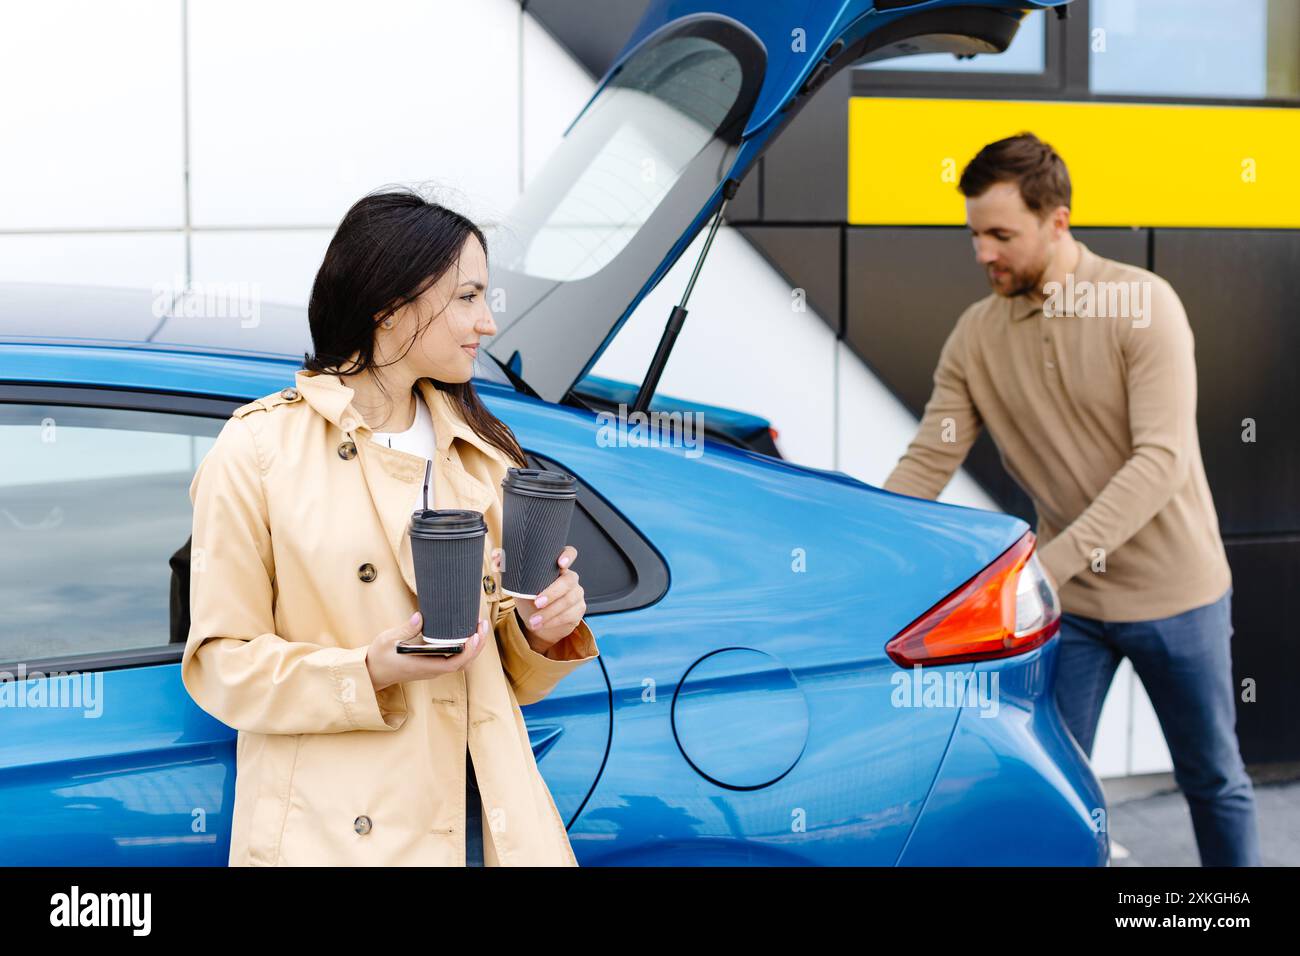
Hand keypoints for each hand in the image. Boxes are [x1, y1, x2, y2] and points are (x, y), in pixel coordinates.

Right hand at [365, 611, 488, 692]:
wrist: (372, 672)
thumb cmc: (379, 657)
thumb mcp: (387, 640)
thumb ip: (405, 629)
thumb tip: (420, 617)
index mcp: (423, 666)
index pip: (452, 664)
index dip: (467, 652)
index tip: (474, 636)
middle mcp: (432, 670)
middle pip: (463, 663)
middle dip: (477, 645)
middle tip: (482, 625)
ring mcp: (433, 668)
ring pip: (461, 662)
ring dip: (473, 647)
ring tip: (479, 627)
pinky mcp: (432, 664)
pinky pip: (454, 659)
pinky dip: (465, 648)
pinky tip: (467, 634)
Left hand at [492, 545, 584, 654]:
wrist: (538, 620)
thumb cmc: (529, 597)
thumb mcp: (519, 583)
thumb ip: (509, 569)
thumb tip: (497, 558)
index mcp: (557, 566)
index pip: (569, 553)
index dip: (567, 556)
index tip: (560, 563)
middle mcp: (570, 578)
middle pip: (568, 581)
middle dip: (552, 592)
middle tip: (537, 602)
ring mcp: (576, 594)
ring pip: (568, 600)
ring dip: (550, 612)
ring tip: (533, 620)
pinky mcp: (578, 610)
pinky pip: (569, 614)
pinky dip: (553, 621)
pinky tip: (541, 624)